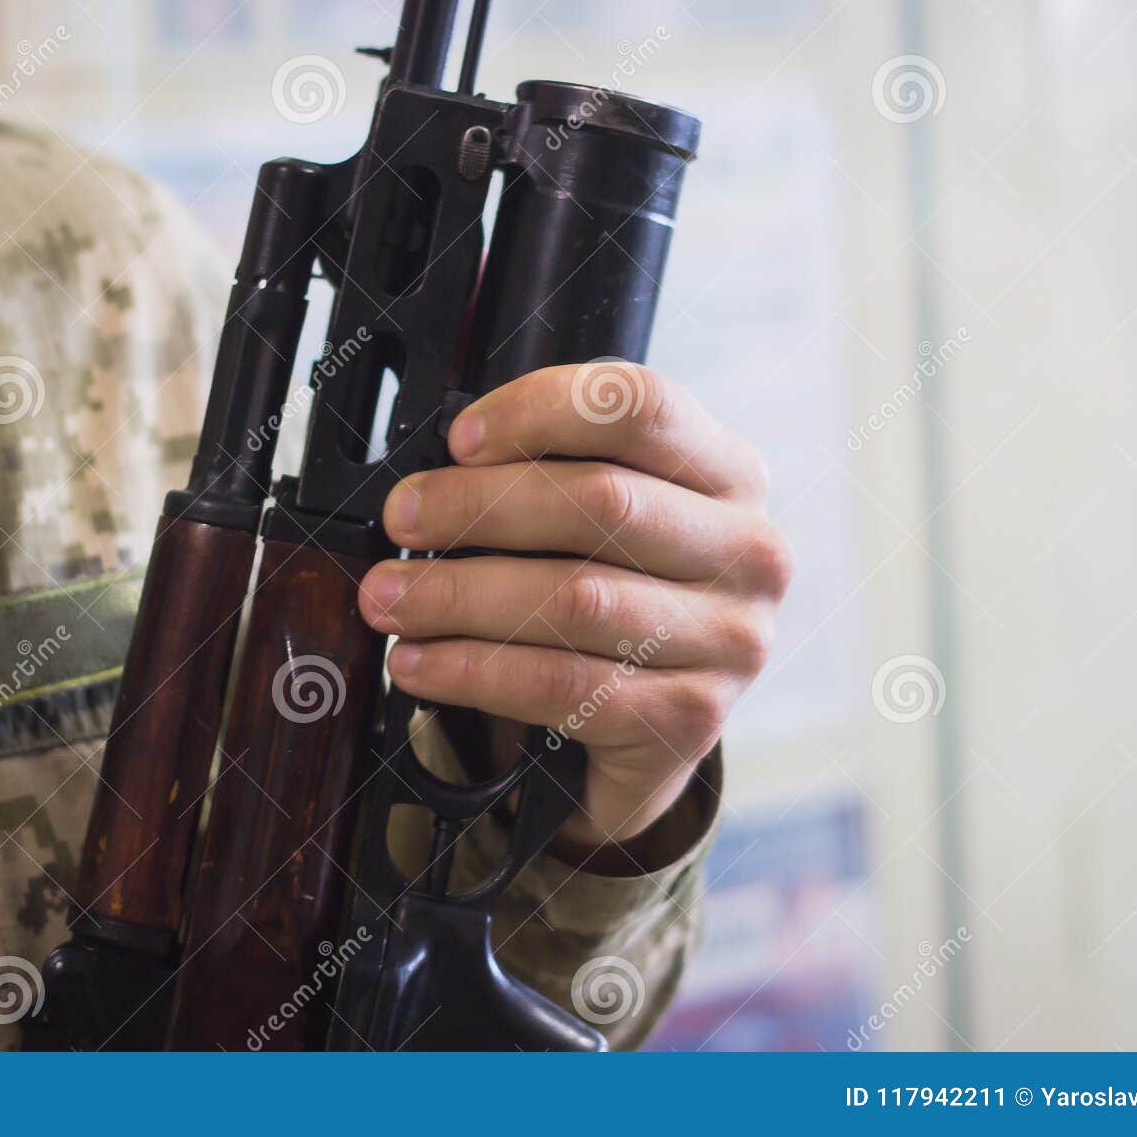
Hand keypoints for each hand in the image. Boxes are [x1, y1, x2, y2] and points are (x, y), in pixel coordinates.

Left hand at [357, 361, 792, 863]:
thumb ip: (550, 477)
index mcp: (726, 473)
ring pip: (574, 599)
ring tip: (389, 599)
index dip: (539, 411)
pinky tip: (421, 665)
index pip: (641, 407)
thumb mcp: (607, 523)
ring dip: (458, 596)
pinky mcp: (691, 717)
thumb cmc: (615, 597)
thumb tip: (432, 477)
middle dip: (477, 506)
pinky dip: (474, 671)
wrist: (651, 728)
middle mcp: (748, 550)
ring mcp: (730, 639)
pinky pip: (563, 685)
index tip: (459, 439)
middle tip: (402, 520)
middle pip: (601, 501)